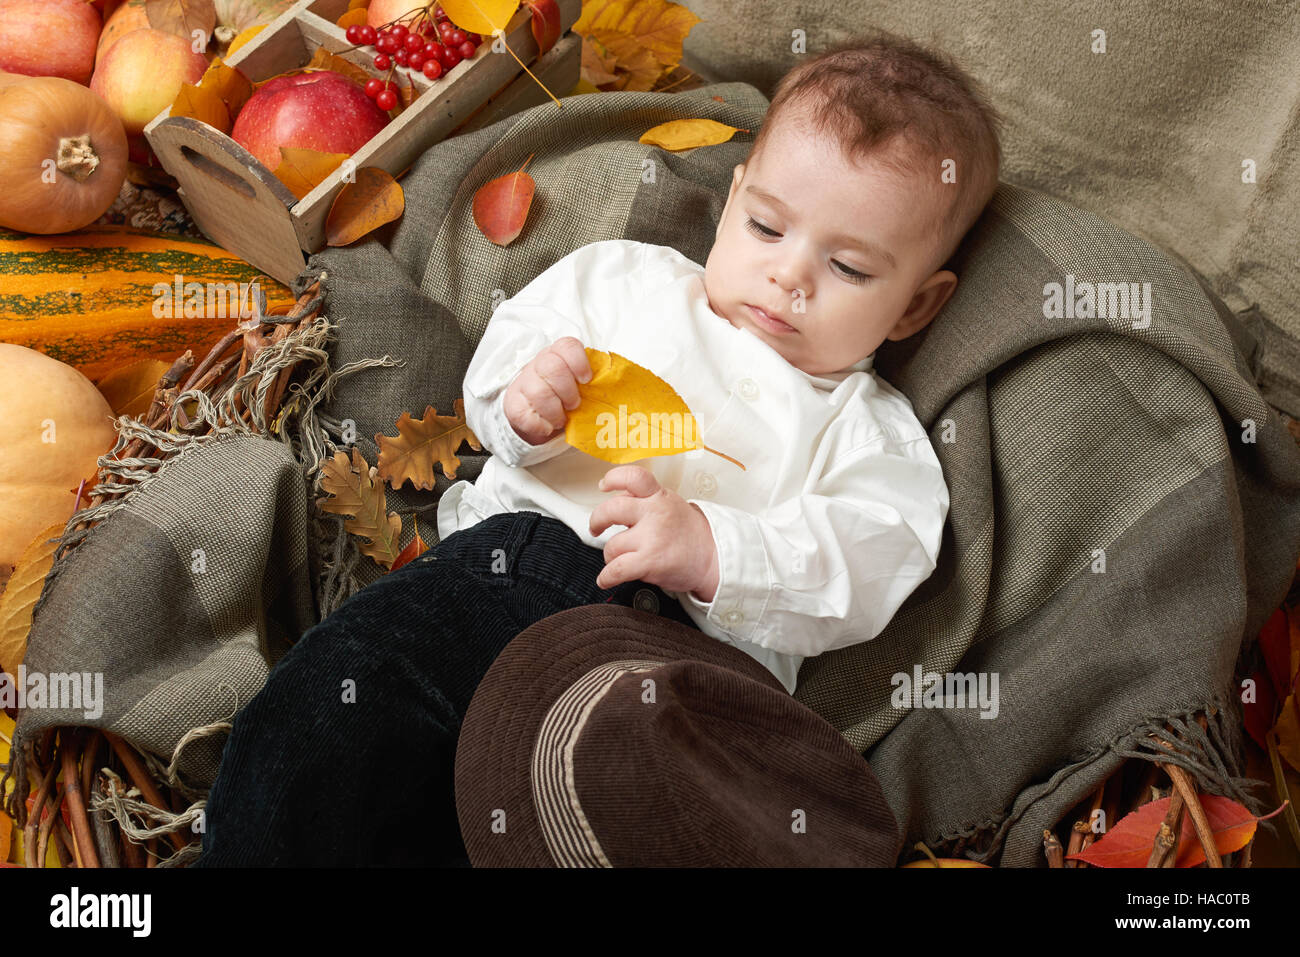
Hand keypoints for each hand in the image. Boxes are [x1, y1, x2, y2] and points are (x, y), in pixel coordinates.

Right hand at [504, 336, 593, 445]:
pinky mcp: (513, 404)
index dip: (579, 362)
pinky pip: (525, 414)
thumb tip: (622, 387)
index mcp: (559, 354)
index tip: (586, 380)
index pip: (567, 346)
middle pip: (552, 367)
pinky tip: (548, 426)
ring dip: (555, 411)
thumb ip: (596, 381)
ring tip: (562, 418)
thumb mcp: (581, 385)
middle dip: (568, 390)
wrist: (537, 414)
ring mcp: (523, 383)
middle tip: (574, 404)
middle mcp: (539, 364)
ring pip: (539, 392)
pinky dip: (541, 425)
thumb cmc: (566, 397)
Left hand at [590, 465, 719, 600]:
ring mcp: (652, 538)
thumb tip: (615, 498)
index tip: (603, 485)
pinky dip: (607, 577)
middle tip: (596, 528)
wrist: (713, 558)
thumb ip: (644, 500)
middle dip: (597, 521)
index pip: (633, 477)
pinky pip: (616, 570)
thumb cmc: (688, 533)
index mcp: (660, 496)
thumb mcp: (670, 504)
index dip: (614, 478)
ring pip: (612, 546)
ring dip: (612, 556)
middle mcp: (654, 513)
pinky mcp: (650, 562)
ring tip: (623, 559)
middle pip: (610, 510)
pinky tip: (606, 579)